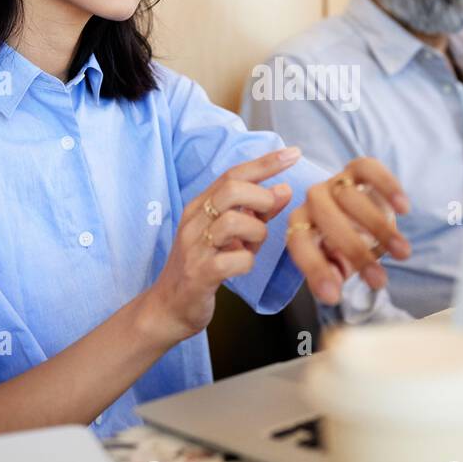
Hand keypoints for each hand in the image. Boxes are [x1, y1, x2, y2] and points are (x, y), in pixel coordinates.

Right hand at [144, 147, 299, 343]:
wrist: (169, 307)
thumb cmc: (204, 266)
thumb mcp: (233, 235)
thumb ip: (257, 213)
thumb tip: (284, 189)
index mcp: (200, 206)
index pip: (233, 173)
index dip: (266, 162)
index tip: (293, 154)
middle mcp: (194, 221)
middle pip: (232, 189)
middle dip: (261, 198)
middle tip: (269, 214)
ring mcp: (195, 247)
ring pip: (235, 222)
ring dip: (256, 233)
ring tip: (251, 246)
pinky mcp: (200, 274)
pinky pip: (235, 260)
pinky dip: (247, 262)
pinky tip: (242, 265)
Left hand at [285, 157, 411, 305]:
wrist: (359, 213)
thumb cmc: (344, 244)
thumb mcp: (336, 264)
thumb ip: (330, 274)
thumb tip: (330, 290)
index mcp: (300, 224)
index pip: (299, 244)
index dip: (314, 270)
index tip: (334, 296)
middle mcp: (312, 200)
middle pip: (328, 219)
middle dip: (355, 252)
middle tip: (379, 280)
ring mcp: (335, 181)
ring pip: (351, 197)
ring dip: (380, 227)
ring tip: (403, 254)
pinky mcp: (357, 168)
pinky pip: (369, 169)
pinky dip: (388, 186)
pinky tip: (404, 209)